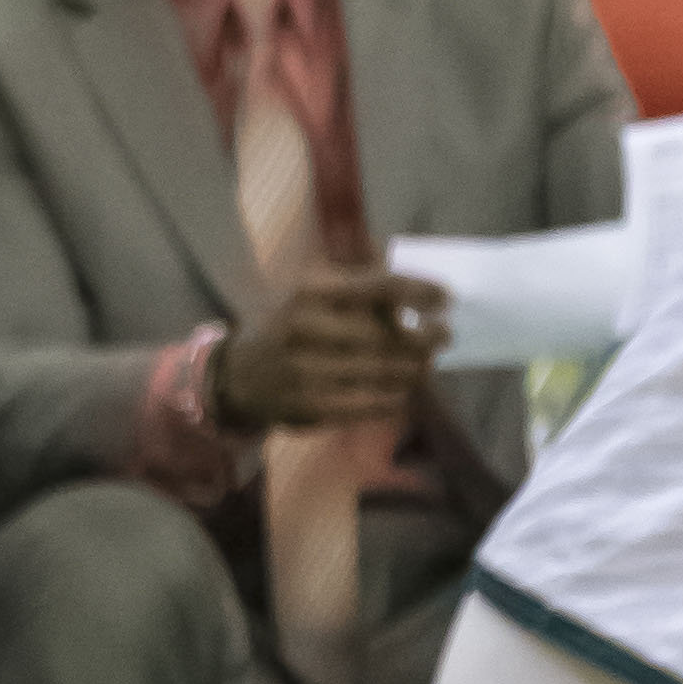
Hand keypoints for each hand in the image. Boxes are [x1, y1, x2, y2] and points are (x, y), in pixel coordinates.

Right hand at [215, 277, 451, 437]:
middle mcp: (308, 329)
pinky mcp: (312, 408)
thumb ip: (352, 285)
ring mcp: (309, 372)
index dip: (418, 292)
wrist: (236, 376)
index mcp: (309, 293)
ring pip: (382, 372)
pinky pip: (368, 404)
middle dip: (425, 337)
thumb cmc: (284, 327)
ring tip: (428, 363)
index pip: (377, 287)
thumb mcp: (306, 295)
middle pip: (386, 335)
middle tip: (445, 336)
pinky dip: (393, 397)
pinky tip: (403, 391)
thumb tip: (401, 275)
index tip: (446, 297)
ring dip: (414, 368)